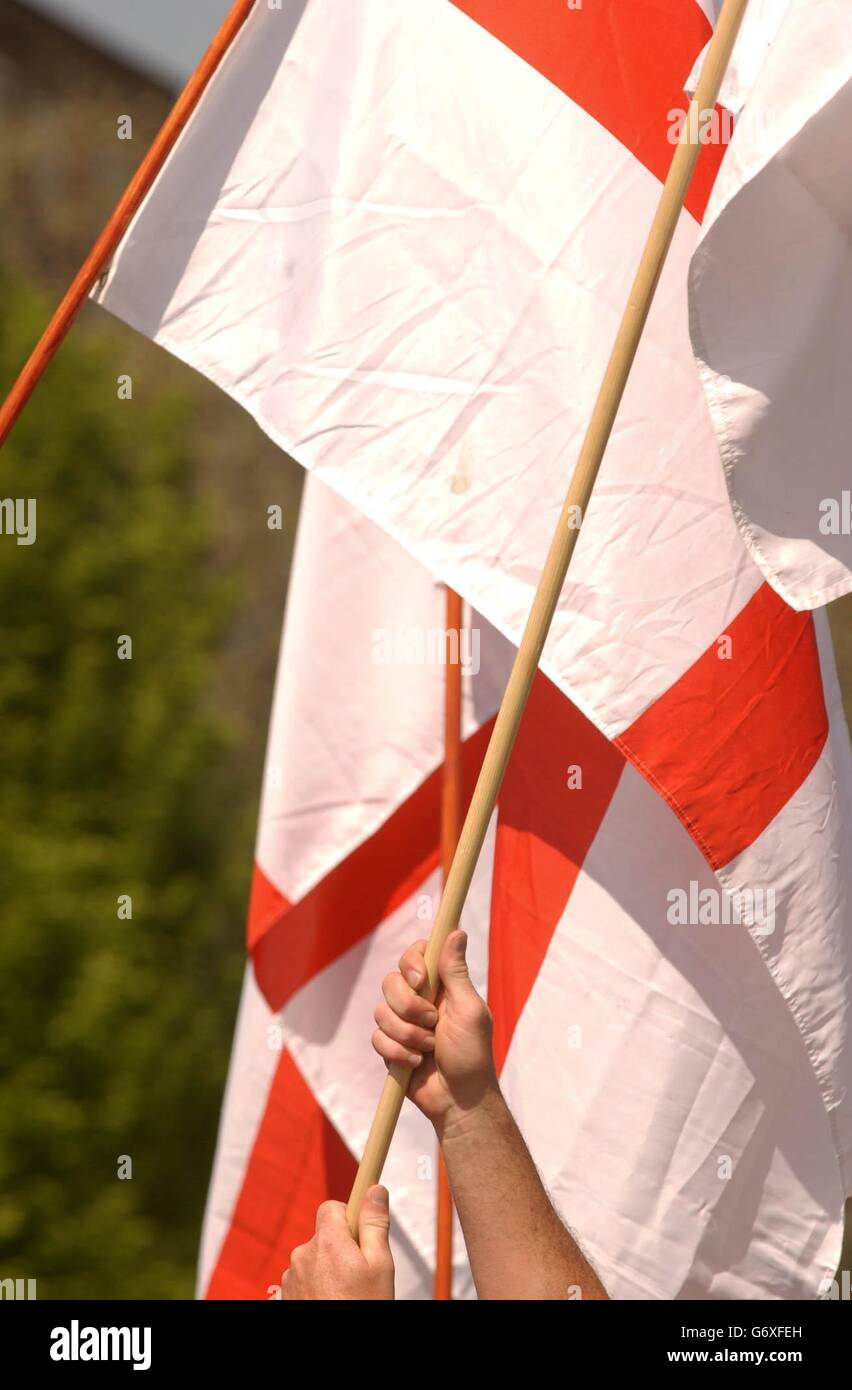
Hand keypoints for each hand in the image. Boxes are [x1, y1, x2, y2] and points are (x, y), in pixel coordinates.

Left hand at [282, 1186, 393, 1299]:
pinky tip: (332, 1300)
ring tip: (348, 1293)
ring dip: (329, 1269)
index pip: (332, 1207)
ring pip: (315, 1258)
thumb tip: (375, 1190)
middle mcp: (303, 1254)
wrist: (340, 1355)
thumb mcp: (380, 1265)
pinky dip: (318, 1285)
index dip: (349, 1216)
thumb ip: (375, 1223)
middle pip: (325, 1235)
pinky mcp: (286, 1294)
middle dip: (343, 1247)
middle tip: (362, 1271)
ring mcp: (292, 1276)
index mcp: (327, 1241)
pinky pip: (305, 1278)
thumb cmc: (362, 1307)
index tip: (361, 1227)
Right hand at [372, 930, 497, 1130]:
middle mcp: (419, 1000)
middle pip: (391, 981)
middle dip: (409, 1006)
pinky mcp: (390, 1046)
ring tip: (429, 1048)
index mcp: (441, 986)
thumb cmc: (472, 1053)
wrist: (458, 1099)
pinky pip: (376, 1037)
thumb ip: (456, 972)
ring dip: (407, 1033)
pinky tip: (415, 1062)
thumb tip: (456, 931)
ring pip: (381, 1010)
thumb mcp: (468, 1009)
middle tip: (433, 1023)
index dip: (412, 962)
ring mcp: (403, 1023)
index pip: (416, 955)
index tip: (421, 980)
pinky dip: (397, 1051)